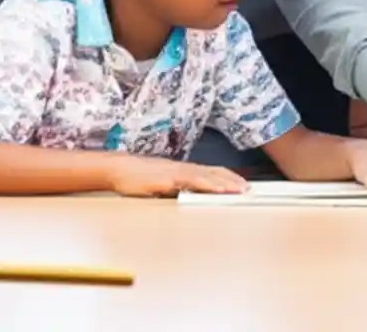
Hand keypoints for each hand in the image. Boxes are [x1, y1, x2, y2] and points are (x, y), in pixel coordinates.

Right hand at [106, 156, 248, 196]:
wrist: (117, 169)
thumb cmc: (137, 178)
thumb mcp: (162, 185)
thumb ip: (177, 190)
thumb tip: (189, 200)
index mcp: (184, 170)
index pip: (212, 172)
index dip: (228, 177)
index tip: (242, 185)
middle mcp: (185, 168)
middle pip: (215, 172)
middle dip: (233, 180)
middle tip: (249, 189)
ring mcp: (178, 171)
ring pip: (208, 175)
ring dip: (226, 182)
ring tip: (241, 190)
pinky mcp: (169, 177)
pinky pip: (193, 180)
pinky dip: (209, 184)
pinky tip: (219, 189)